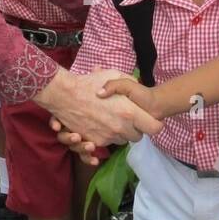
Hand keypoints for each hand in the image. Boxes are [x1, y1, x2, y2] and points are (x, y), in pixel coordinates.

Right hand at [38, 69, 161, 164]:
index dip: (153, 123)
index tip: (149, 119)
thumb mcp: (114, 74)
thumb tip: (136, 89)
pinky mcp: (95, 142)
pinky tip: (103, 127)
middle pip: (138, 137)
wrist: (64, 94)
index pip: (154, 128)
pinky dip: (107, 138)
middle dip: (135, 129)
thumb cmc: (89, 82)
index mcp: (129, 112)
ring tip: (112, 120)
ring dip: (120, 133)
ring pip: (122, 141)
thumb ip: (129, 82)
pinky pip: (108, 145)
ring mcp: (108, 136)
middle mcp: (120, 127)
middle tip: (129, 119)